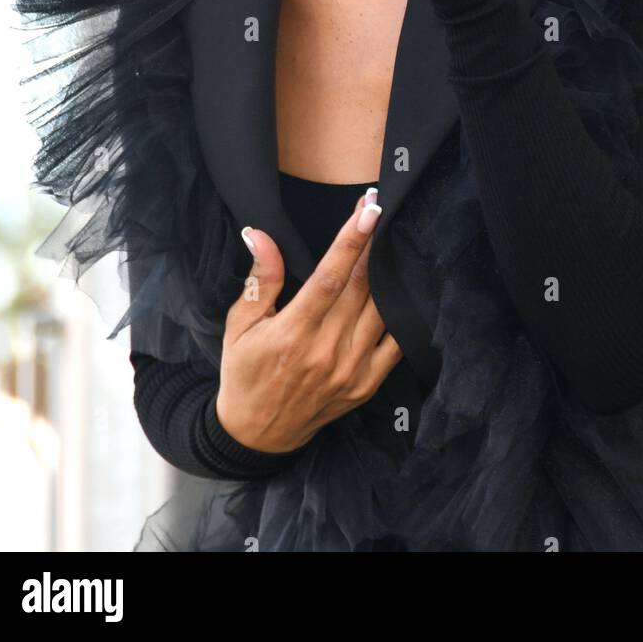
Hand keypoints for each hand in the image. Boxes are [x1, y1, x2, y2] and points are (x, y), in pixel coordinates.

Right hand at [216, 192, 402, 453]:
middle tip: (378, 210)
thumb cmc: (244, 371)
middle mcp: (327, 352)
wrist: (258, 433)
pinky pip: (395, 344)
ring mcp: (351, 371)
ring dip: (389, 274)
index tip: (368, 209)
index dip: (351, 240)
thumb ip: (259, 279)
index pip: (330, 277)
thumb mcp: (240, 324)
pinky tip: (401, 288)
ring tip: (392, 241)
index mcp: (293, 333)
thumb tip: (259, 234)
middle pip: (361, 287)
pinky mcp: (365, 385)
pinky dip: (401, 315)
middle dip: (372, 244)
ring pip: (381, 311)